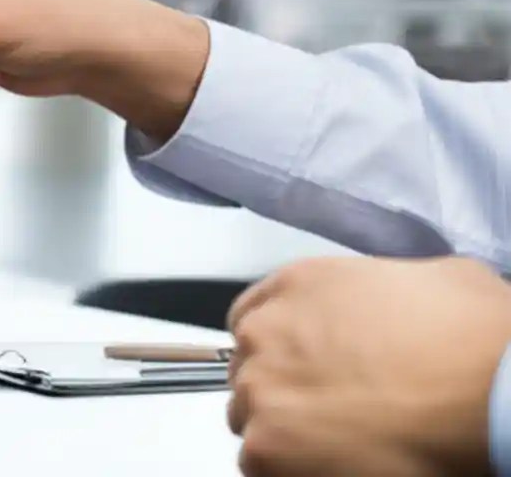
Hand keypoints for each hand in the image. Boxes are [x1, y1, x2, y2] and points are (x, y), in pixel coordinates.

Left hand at [226, 256, 510, 476]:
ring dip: (283, 432)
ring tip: (338, 444)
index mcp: (296, 285)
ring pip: (250, 420)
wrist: (485, 390)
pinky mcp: (265, 446)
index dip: (279, 349)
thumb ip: (386, 286)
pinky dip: (288, 470)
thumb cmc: (471, 336)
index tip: (300, 369)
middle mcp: (263, 332)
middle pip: (249, 371)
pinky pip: (258, 465)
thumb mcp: (432, 279)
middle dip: (282, 390)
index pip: (252, 318)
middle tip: (330, 412)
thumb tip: (400, 301)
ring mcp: (258, 390)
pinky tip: (333, 466)